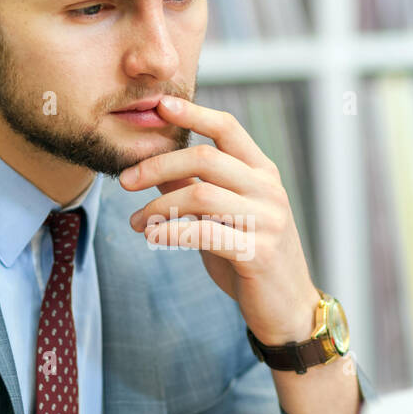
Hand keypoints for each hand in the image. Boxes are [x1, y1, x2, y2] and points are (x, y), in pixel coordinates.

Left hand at [119, 96, 320, 344]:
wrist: (286, 306)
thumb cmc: (250, 256)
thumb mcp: (222, 216)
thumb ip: (193, 187)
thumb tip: (153, 164)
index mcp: (262, 173)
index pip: (227, 129)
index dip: (193, 114)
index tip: (160, 107)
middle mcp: (268, 190)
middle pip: (205, 158)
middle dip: (157, 165)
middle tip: (125, 181)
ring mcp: (267, 220)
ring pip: (200, 195)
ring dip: (158, 207)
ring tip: (136, 223)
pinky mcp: (258, 252)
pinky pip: (204, 233)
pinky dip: (171, 232)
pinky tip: (152, 237)